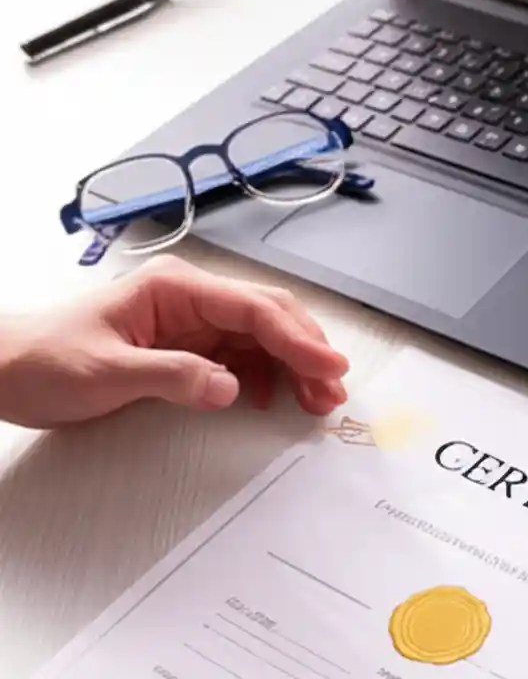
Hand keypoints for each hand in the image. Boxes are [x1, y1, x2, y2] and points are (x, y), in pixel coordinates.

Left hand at [0, 256, 348, 428]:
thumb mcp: (106, 372)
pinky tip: (273, 399)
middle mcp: (191, 298)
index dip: (297, 338)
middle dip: (306, 351)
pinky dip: (265, 376)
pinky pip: (240, 356)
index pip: (253, 309)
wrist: (2, 370)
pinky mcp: (186, 346)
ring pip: (261, 337)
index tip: (328, 367)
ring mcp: (191, 321)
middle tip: (333, 390)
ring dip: (293, 366)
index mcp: (176, 289)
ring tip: (316, 400)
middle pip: (269, 317)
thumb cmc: (43, 360)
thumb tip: (232, 387)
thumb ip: (174, 377)